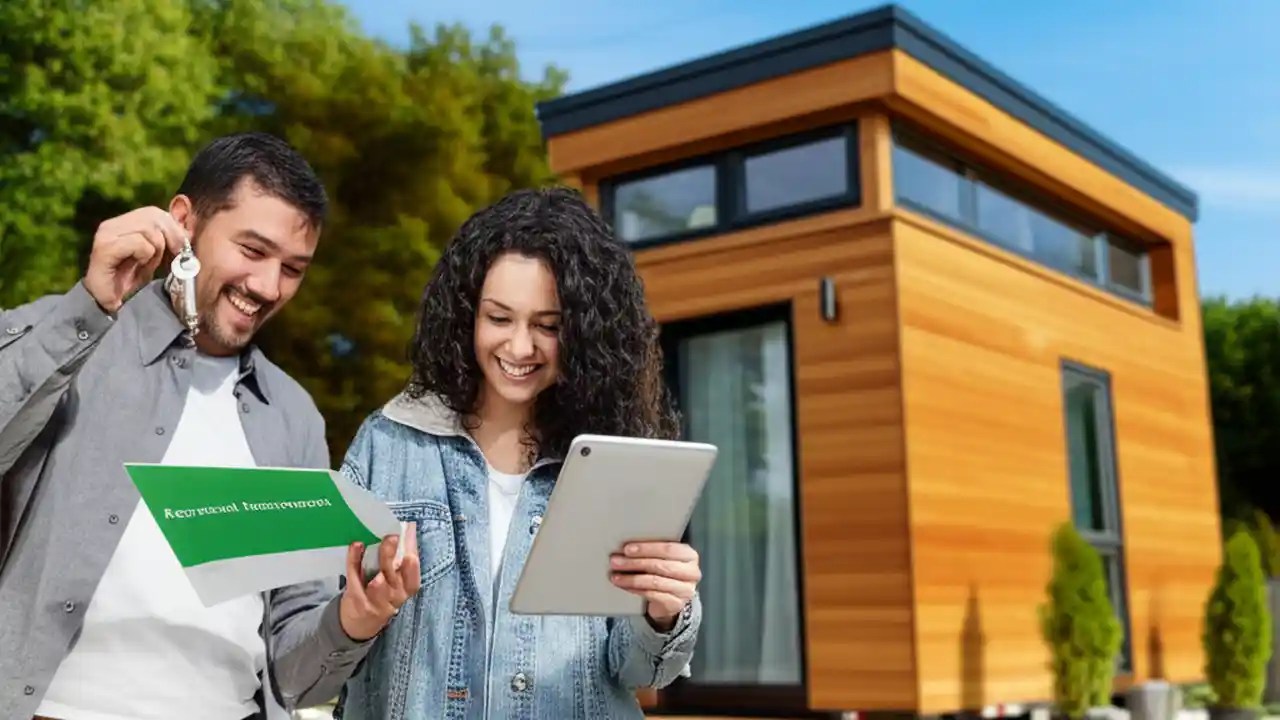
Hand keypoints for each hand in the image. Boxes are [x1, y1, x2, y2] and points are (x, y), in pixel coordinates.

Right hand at [84, 206, 188, 312]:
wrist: (108, 300)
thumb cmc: (131, 279)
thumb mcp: (156, 256)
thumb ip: (168, 240)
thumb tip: (188, 229)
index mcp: (123, 223)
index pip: (155, 212)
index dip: (173, 230)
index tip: (178, 250)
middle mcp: (112, 224)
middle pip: (154, 216)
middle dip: (167, 239)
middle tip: (162, 259)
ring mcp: (107, 234)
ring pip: (149, 229)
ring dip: (155, 251)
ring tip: (145, 264)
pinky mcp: (105, 247)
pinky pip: (140, 243)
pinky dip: (145, 256)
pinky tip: (137, 266)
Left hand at [339, 523, 420, 641]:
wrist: (360, 622)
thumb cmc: (383, 595)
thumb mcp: (398, 583)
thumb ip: (402, 561)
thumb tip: (409, 528)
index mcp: (407, 590)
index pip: (413, 578)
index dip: (412, 564)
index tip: (410, 546)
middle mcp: (393, 597)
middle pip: (394, 577)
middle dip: (392, 557)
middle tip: (391, 537)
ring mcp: (374, 601)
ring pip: (377, 583)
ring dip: (377, 565)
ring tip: (378, 546)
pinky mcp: (356, 599)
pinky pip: (354, 578)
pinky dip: (354, 560)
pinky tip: (356, 545)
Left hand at [609, 541, 699, 631]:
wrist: (672, 598)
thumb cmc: (665, 572)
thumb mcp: (664, 558)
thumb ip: (652, 551)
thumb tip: (626, 548)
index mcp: (689, 555)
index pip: (668, 549)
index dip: (646, 548)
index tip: (627, 549)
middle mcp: (691, 572)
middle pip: (659, 565)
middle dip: (634, 563)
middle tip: (616, 561)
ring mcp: (685, 590)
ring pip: (654, 581)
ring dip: (631, 578)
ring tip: (616, 576)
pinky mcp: (676, 604)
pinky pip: (652, 595)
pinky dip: (635, 589)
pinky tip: (625, 585)